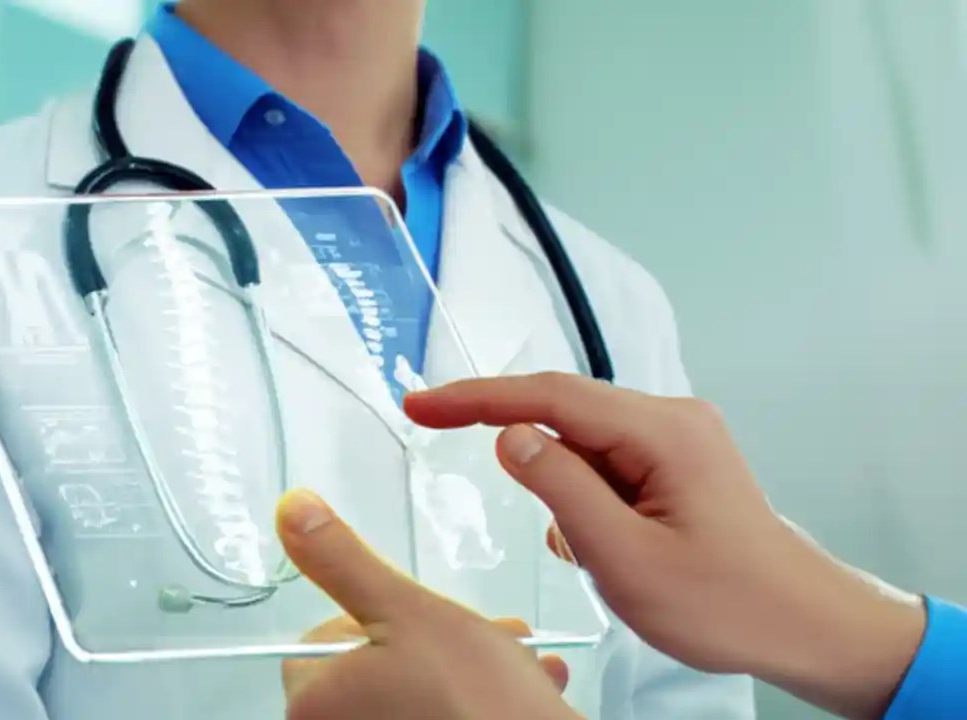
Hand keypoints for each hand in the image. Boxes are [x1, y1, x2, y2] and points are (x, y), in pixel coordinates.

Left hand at [275, 489, 579, 719]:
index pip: (323, 639)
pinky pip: (440, 715)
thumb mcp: (406, 609)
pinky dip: (473, 701)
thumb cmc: (472, 696)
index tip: (417, 621)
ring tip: (515, 659)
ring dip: (465, 667)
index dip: (374, 619)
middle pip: (375, 665)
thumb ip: (344, 562)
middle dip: (435, 642)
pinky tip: (526, 686)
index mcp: (315, 703)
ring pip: (415, 690)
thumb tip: (293, 508)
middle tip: (479, 635)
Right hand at [405, 373, 927, 719]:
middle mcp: (670, 419)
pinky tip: (617, 553)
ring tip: (609, 561)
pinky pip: (605, 470)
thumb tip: (509, 436)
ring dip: (568, 502)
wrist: (804, 624)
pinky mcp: (674, 464)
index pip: (550, 396)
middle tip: (449, 447)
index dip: (477, 397)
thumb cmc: (727, 602)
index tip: (420, 405)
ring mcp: (675, 440)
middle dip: (516, 446)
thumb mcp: (625, 558)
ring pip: (582, 451)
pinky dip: (589, 507)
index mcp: (662, 432)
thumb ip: (561, 491)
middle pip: (565, 417)